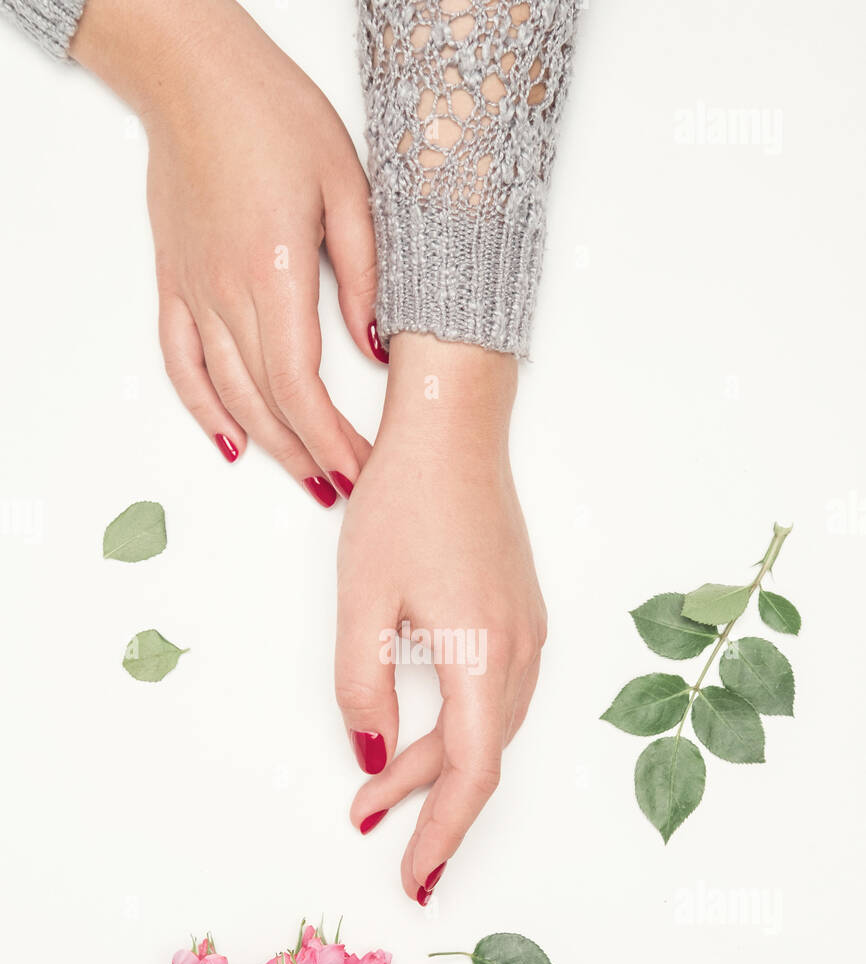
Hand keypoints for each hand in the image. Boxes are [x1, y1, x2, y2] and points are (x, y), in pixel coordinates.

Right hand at [72, 0, 381, 504]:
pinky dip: (202, 408)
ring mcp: (194, 290)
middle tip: (344, 488)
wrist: (196, 75)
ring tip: (303, 478)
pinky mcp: (174, 282)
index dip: (330, 439)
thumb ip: (366, 274)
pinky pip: (181, 361)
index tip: (360, 470)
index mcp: (274, 271)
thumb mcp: (349, 186)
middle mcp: (226, 291)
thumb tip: (375, 345)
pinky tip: (228, 441)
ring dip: (266, 445)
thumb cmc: (276, 115)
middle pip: (268, 401)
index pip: (301, 385)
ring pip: (226, 392)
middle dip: (309, 454)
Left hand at [336, 335, 546, 903]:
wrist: (453, 427)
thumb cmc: (404, 502)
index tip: (414, 876)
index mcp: (483, 654)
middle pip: (479, 754)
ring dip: (438, 762)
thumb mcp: (362, 601)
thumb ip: (364, 688)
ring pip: (487, 726)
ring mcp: (527, 631)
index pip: (471, 772)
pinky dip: (456, 724)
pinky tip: (419, 725)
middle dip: (427, 800)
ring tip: (380, 783)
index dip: (443, 832)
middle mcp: (521, 651)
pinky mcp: (518, 614)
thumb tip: (377, 757)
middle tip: (367, 820)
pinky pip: (493, 693)